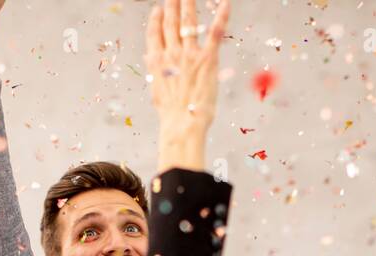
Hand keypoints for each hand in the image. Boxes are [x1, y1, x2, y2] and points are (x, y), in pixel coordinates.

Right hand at [145, 0, 228, 172]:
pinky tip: (226, 4)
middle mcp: (172, 53)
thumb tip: (149, 57)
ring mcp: (190, 54)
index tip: (158, 9)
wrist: (182, 124)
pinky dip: (221, 16)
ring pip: (188, 22)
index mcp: (158, 62)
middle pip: (171, 23)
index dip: (156, 20)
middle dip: (172, 5)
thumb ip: (154, 70)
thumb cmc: (171, 114)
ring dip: (189, 4)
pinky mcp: (208, 59)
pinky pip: (215, 32)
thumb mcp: (157, 90)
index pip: (154, 34)